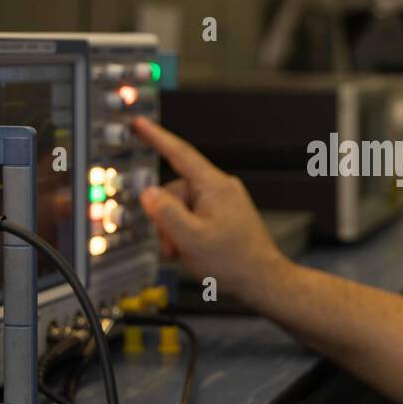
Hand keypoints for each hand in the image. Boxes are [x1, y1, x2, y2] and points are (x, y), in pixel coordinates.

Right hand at [132, 117, 290, 304]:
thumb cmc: (235, 262)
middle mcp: (220, 188)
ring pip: (182, 208)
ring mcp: (223, 202)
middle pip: (175, 191)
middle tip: (171, 246)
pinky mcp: (224, 215)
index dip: (156, 137)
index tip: (139, 123)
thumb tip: (149, 193)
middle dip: (166, 219)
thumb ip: (166, 213)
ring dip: (175, 231)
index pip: (179, 153)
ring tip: (184, 253)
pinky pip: (194, 216)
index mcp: (214, 186)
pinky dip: (186, 233)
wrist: (263, 280)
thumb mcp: (190, 238)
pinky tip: (192, 251)